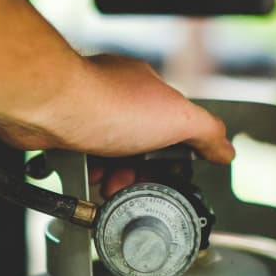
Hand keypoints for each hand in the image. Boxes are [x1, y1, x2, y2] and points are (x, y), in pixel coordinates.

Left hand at [0, 53, 233, 193]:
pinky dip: (85, 175)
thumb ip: (207, 132)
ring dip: (110, 178)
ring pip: (108, 158)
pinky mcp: (61, 131)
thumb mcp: (176, 117)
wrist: (49, 106)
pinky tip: (86, 178)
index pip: (172, 128)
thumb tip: (226, 149)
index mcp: (147, 89)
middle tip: (131, 186)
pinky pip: (80, 162)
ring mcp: (87, 115)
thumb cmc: (107, 103)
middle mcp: (115, 98)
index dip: (171, 159)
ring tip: (107, 185)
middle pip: (138, 149)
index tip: (166, 178)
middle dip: (137, 174)